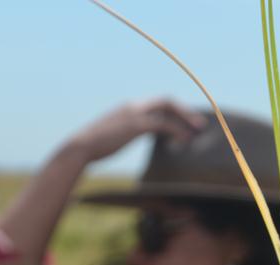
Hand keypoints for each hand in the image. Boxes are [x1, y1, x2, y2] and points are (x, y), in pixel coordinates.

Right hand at [67, 99, 205, 162]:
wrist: (80, 148)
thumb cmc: (92, 148)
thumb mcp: (110, 137)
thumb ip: (121, 133)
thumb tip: (122, 139)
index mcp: (128, 108)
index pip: (157, 104)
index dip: (173, 111)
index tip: (185, 122)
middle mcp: (133, 106)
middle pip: (166, 101)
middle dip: (184, 111)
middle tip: (199, 124)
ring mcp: (135, 113)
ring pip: (168, 110)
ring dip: (186, 120)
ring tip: (198, 131)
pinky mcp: (136, 125)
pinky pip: (164, 125)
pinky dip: (178, 131)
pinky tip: (185, 140)